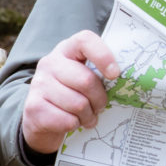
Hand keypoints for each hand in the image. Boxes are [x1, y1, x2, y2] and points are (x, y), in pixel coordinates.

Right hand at [21, 31, 119, 154]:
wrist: (41, 119)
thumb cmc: (74, 94)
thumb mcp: (86, 77)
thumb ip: (102, 73)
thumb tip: (132, 81)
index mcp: (67, 50)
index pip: (85, 40)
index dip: (104, 56)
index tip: (115, 74)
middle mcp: (50, 62)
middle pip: (86, 80)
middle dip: (99, 99)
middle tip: (100, 106)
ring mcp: (39, 84)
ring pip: (78, 104)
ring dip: (88, 116)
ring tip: (87, 116)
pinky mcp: (33, 107)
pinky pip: (67, 120)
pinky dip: (75, 125)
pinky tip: (72, 122)